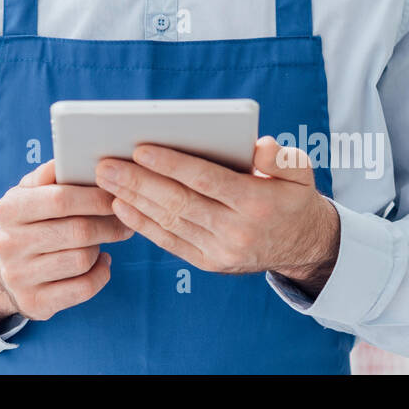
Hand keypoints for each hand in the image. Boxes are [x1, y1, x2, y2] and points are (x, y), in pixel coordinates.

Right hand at [0, 159, 134, 325]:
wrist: (2, 270)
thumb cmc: (28, 221)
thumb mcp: (28, 193)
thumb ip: (49, 175)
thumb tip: (72, 158)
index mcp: (10, 208)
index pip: (60, 200)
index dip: (95, 197)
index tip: (116, 195)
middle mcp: (10, 243)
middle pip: (77, 232)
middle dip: (109, 224)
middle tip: (125, 219)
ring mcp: (21, 276)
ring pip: (82, 260)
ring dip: (102, 247)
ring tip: (105, 238)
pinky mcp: (35, 302)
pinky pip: (83, 288)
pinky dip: (101, 274)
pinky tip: (101, 261)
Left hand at [94, 136, 339, 289]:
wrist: (303, 246)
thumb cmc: (292, 196)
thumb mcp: (299, 171)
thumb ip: (279, 157)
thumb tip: (258, 145)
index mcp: (256, 202)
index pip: (207, 180)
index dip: (172, 165)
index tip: (140, 148)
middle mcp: (236, 231)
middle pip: (179, 202)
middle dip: (138, 182)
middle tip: (105, 164)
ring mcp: (220, 251)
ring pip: (169, 222)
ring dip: (133, 201)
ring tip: (104, 180)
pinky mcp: (209, 263)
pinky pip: (170, 242)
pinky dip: (143, 224)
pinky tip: (121, 206)